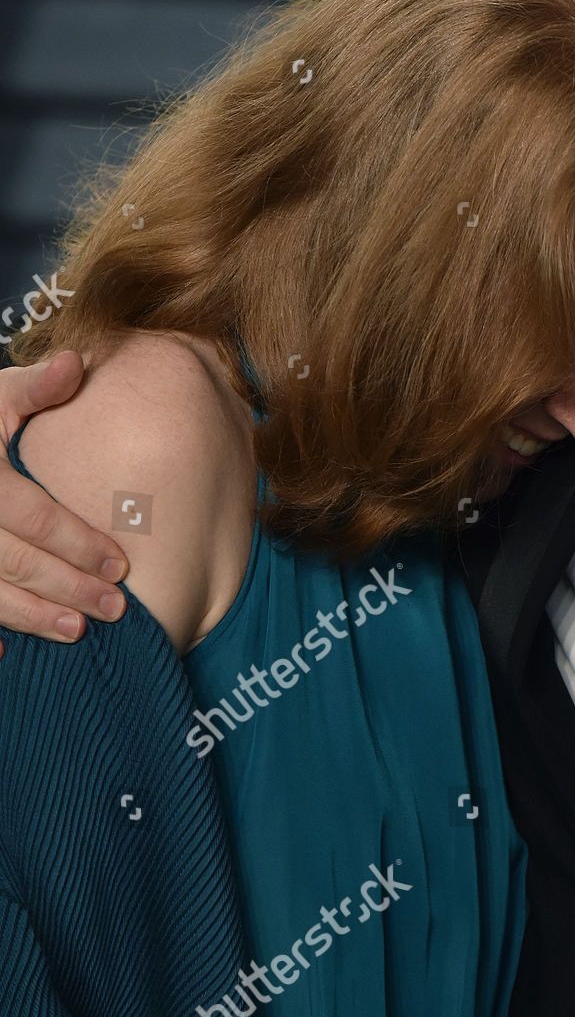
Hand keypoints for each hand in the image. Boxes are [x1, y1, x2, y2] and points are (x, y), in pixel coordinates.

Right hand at [0, 351, 128, 652]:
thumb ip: (36, 386)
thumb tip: (79, 363)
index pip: (32, 516)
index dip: (77, 543)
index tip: (121, 565)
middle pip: (11, 562)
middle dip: (65, 588)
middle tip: (115, 609)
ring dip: (30, 616)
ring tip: (76, 630)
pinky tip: (7, 653)